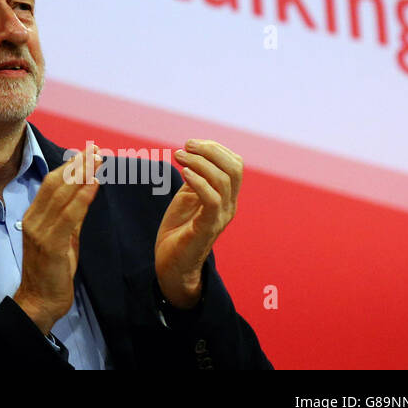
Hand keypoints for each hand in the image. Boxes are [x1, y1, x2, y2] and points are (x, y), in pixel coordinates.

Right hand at [12, 147, 101, 335]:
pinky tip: (94, 185)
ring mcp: (39, 232)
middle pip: (55, 184)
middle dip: (77, 164)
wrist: (39, 301)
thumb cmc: (51, 271)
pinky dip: (82, 198)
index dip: (69, 166)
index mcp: (33, 216)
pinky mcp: (50, 246)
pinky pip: (69, 217)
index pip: (50, 183)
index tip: (87, 152)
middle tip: (96, 149)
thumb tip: (84, 195)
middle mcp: (33, 219)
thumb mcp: (62, 239)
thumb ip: (70, 217)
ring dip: (82, 176)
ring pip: (62, 196)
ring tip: (99, 160)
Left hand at [155, 139, 242, 308]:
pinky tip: (183, 173)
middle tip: (185, 147)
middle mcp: (229, 206)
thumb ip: (196, 177)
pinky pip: (211, 200)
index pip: (235, 164)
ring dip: (199, 162)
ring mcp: (220, 217)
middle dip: (211, 150)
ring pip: (223, 180)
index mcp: (227, 196)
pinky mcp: (207, 228)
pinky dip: (199, 182)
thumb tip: (195, 152)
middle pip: (235, 169)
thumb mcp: (188, 196)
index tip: (191, 144)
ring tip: (179, 157)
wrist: (172, 263)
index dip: (215, 148)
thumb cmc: (179, 229)